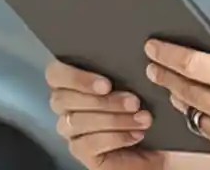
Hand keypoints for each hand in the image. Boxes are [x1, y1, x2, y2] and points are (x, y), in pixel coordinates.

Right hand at [46, 58, 162, 169]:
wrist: (154, 140)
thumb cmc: (140, 105)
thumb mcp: (134, 83)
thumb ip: (122, 70)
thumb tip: (128, 60)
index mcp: (72, 81)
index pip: (55, 74)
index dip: (76, 79)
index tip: (106, 85)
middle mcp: (65, 106)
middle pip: (64, 100)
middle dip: (103, 101)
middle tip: (134, 102)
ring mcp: (69, 130)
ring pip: (78, 121)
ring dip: (114, 119)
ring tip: (142, 118)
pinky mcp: (79, 150)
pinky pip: (89, 144)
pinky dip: (116, 137)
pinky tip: (136, 134)